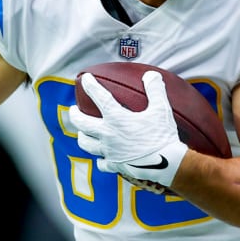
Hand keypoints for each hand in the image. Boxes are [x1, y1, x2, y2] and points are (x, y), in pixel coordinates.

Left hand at [67, 71, 187, 188]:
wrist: (166, 165)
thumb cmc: (162, 136)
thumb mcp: (161, 109)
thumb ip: (155, 90)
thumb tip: (151, 75)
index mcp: (117, 118)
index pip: (99, 97)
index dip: (90, 85)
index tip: (85, 79)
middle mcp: (108, 135)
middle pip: (82, 123)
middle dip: (74, 115)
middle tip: (73, 109)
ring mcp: (110, 152)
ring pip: (86, 144)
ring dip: (82, 136)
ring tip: (82, 132)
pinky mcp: (115, 166)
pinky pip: (102, 163)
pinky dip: (100, 159)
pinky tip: (102, 158)